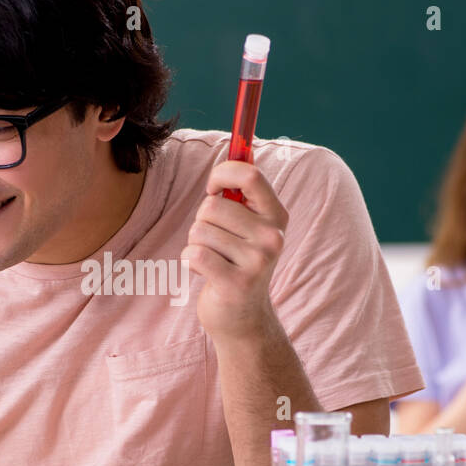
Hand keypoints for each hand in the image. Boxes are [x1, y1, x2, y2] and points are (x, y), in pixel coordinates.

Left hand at [180, 159, 288, 342]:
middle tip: (214, 241)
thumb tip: (242, 145)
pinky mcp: (236, 284)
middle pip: (213, 206)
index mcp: (277, 216)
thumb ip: (244, 192)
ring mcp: (257, 262)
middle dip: (202, 221)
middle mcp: (272, 237)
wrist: (245, 320)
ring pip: (200, 230)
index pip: (249, 175)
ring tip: (212, 260)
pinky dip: (189, 262)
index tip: (212, 189)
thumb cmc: (238, 263)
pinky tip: (203, 273)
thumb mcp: (249, 227)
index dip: (221, 174)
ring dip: (195, 244)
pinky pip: (194, 254)